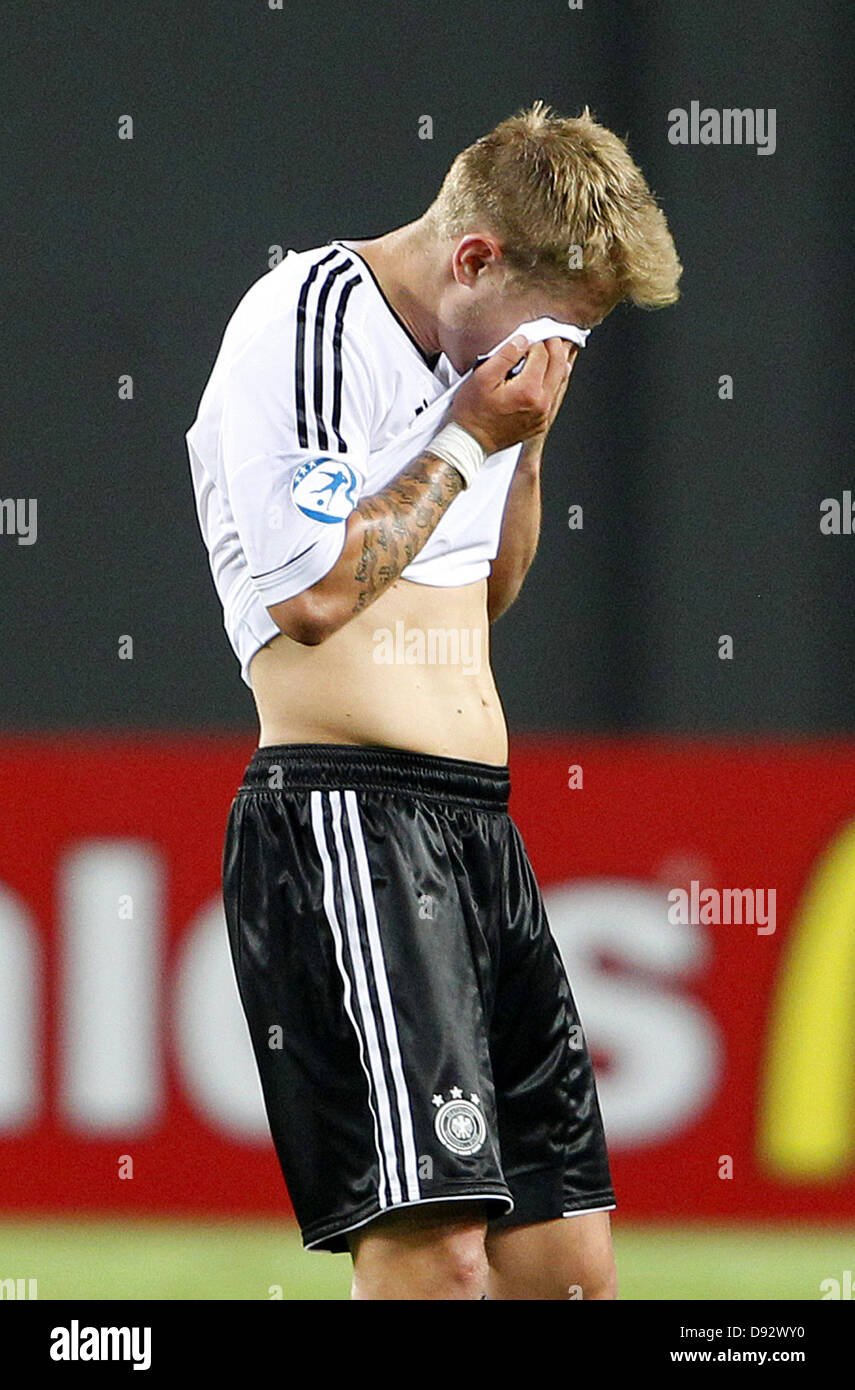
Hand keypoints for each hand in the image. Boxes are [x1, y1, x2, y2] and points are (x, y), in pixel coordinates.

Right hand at [449, 336, 575, 454]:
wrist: (470, 442)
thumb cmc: (471, 413)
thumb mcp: (482, 377)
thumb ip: (505, 356)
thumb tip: (522, 340)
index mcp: (528, 391)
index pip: (542, 355)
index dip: (537, 340)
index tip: (530, 333)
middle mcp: (540, 404)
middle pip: (558, 366)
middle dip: (555, 346)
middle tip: (550, 334)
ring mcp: (542, 416)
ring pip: (560, 381)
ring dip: (559, 362)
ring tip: (556, 347)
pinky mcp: (540, 423)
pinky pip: (554, 397)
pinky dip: (555, 380)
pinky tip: (552, 372)